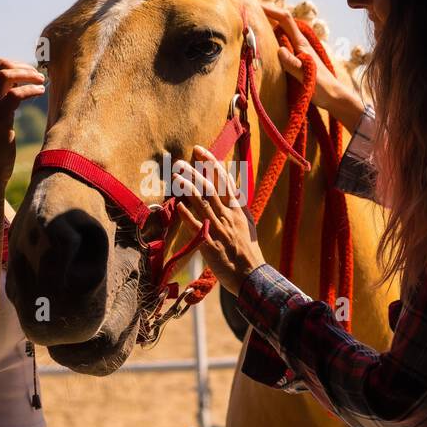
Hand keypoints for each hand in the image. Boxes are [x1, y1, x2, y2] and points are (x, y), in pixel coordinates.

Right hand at [0, 59, 44, 181]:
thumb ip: (3, 98)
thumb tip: (22, 80)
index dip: (19, 65)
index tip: (32, 73)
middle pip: (2, 65)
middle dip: (25, 67)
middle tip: (39, 76)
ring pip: (7, 75)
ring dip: (29, 75)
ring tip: (42, 82)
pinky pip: (16, 93)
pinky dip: (31, 89)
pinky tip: (40, 93)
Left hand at [171, 145, 265, 296]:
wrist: (250, 275)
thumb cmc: (248, 250)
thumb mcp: (248, 223)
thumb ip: (238, 205)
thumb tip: (231, 187)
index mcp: (238, 209)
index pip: (225, 179)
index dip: (211, 163)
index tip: (200, 151)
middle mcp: (228, 215)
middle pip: (211, 187)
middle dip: (196, 171)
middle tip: (182, 161)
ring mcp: (219, 228)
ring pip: (202, 203)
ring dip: (188, 188)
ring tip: (176, 176)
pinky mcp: (209, 244)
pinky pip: (197, 226)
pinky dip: (187, 214)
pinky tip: (178, 204)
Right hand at [261, 4, 366, 130]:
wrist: (334, 97)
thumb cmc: (322, 87)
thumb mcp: (307, 76)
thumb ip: (293, 64)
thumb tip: (279, 50)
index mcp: (301, 44)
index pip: (286, 20)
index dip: (272, 10)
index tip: (257, 6)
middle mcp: (299, 44)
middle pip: (282, 22)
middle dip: (267, 14)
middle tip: (250, 12)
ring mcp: (298, 51)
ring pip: (281, 33)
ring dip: (268, 26)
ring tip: (252, 25)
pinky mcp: (296, 59)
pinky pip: (282, 44)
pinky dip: (271, 40)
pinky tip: (263, 45)